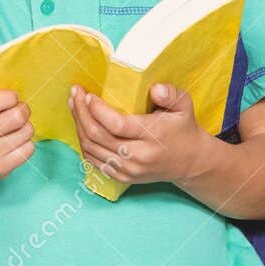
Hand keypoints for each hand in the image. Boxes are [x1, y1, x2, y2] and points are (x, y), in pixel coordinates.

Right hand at [0, 89, 33, 192]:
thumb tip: (9, 81)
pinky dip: (26, 142)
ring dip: (25, 126)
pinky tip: (16, 142)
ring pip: (25, 132)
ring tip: (16, 128)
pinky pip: (28, 149)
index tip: (11, 98)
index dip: (7, 97)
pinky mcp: (0, 170)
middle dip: (22, 110)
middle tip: (19, 110)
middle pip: (15, 118)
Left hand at [69, 82, 211, 185]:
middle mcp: (138, 157)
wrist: (189, 162)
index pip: (116, 125)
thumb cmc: (183, 129)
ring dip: (78, 125)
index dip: (97, 110)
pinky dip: (82, 141)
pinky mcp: (121, 177)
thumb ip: (171, 94)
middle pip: (97, 136)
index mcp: (153, 137)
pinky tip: (81, 124)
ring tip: (74, 105)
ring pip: (90, 148)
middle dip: (81, 112)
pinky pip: (92, 159)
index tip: (89, 94)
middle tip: (75, 93)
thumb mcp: (184, 106)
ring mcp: (128, 170)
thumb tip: (155, 89)